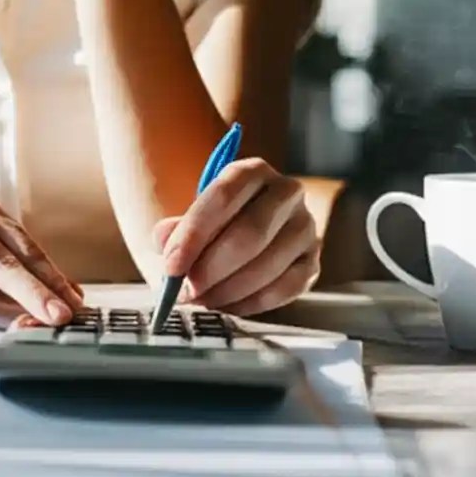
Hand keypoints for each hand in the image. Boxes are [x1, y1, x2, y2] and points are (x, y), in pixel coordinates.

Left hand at [157, 159, 320, 315]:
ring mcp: (305, 227)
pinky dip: (251, 302)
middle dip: (211, 269)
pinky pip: (285, 288)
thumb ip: (175, 230)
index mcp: (252, 171)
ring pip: (267, 265)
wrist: (242, 234)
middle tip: (186, 291)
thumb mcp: (191, 220)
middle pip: (249, 234)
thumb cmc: (214, 225)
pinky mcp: (312, 261)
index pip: (223, 196)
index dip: (194, 234)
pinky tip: (228, 305)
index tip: (171, 267)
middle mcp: (286, 193)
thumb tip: (163, 240)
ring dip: (228, 290)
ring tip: (201, 300)